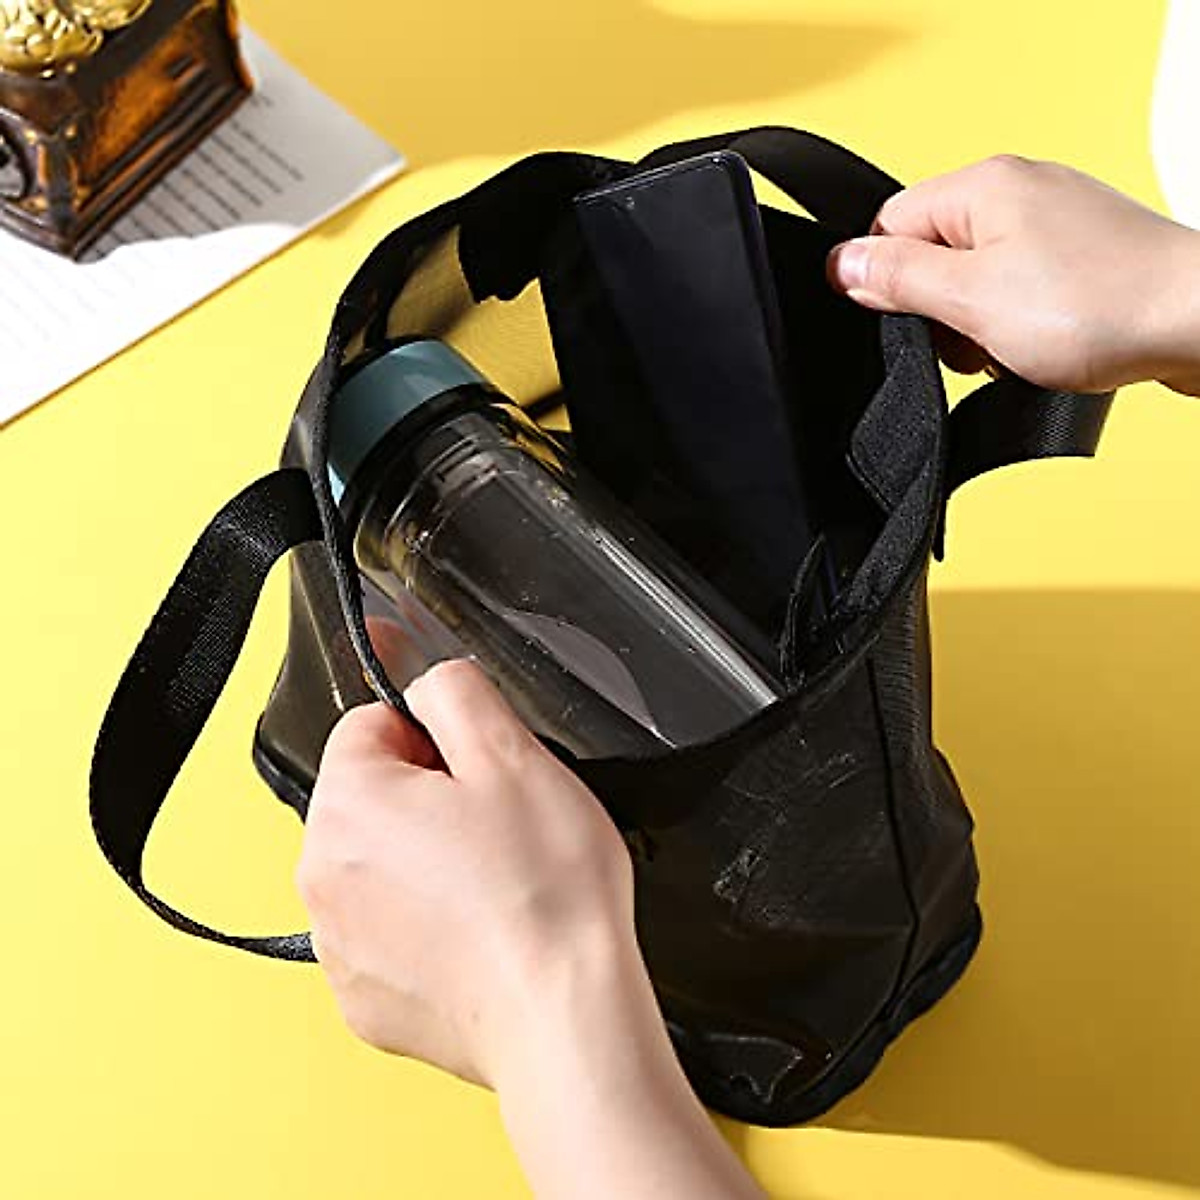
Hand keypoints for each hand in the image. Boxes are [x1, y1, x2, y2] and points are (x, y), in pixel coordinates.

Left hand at [297, 659, 764, 1197]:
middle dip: (427, 800)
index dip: (433, 738)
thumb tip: (427, 680)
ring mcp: (338, 944)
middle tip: (496, 829)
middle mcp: (322, 874)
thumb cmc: (545, 897)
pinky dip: (425, 928)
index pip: (369, 725)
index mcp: (349, 802)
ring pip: (380, 866)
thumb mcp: (514, 753)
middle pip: (371, 797)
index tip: (474, 770)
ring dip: (425, 864)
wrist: (565, 1018)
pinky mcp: (362, 998)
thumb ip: (456, 691)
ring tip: (494, 887)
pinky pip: (387, 934)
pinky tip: (480, 936)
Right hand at [826, 155, 1199, 395]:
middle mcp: (1020, 191)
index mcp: (983, 185)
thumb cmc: (1099, 306)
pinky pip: (1021, 295)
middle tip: (972, 340)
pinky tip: (1044, 348)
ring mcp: (1056, 224)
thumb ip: (899, 278)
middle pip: (932, 256)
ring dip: (981, 327)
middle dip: (939, 312)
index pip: (890, 225)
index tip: (908, 322)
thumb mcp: (970, 299)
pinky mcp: (1085, 260)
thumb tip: (843, 263)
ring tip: (1017, 347)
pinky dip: (1022, 329)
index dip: (887, 282)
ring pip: (976, 282)